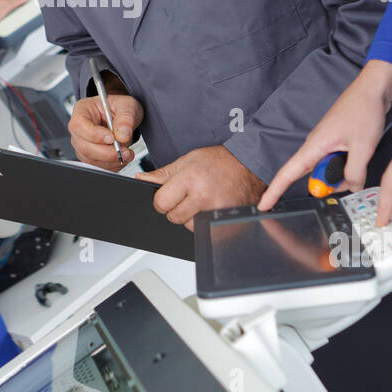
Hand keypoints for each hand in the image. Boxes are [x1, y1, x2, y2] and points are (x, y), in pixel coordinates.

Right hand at [68, 87, 142, 168]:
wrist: (122, 118)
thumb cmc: (119, 108)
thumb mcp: (126, 105)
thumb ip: (125, 118)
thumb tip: (122, 135)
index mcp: (83, 110)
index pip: (79, 125)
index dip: (95, 134)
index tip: (112, 138)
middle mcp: (79, 129)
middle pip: (84, 146)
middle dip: (106, 152)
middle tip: (124, 150)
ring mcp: (82, 144)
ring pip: (91, 159)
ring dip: (111, 160)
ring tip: (127, 153)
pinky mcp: (89, 156)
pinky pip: (98, 166)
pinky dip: (112, 165)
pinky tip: (122, 157)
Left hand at [137, 145, 265, 230]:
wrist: (250, 165)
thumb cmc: (221, 161)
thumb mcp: (189, 160)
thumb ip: (163, 174)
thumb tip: (141, 179)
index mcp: (190, 179)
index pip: (161, 203)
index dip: (162, 200)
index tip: (169, 196)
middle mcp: (204, 196)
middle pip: (174, 218)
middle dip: (177, 209)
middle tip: (190, 196)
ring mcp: (216, 211)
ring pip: (189, 227)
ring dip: (192, 218)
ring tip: (204, 201)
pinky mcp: (227, 223)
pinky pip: (206, 231)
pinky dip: (206, 223)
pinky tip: (212, 208)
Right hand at [258, 59, 391, 210]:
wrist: (372, 90)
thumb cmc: (363, 110)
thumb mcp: (362, 146)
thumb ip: (354, 172)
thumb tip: (351, 188)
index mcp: (314, 146)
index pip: (287, 173)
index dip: (274, 191)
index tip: (264, 206)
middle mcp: (316, 147)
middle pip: (312, 177)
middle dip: (329, 183)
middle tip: (351, 175)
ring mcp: (326, 146)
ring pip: (328, 171)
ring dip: (343, 173)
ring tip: (360, 155)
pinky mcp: (336, 144)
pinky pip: (337, 163)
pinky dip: (348, 166)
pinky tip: (360, 154)